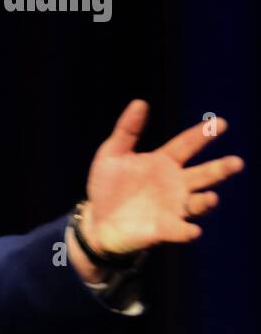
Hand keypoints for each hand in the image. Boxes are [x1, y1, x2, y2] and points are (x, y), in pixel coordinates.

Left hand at [80, 100, 243, 259]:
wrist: (97, 220)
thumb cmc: (108, 186)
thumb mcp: (112, 154)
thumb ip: (127, 130)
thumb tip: (140, 102)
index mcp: (164, 162)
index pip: (187, 145)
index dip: (202, 134)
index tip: (220, 123)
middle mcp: (175, 184)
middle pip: (203, 175)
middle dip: (221, 169)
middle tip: (236, 163)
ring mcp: (172, 207)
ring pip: (197, 204)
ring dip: (206, 201)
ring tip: (211, 197)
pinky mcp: (164, 230)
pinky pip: (180, 230)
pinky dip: (187, 231)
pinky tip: (192, 230)